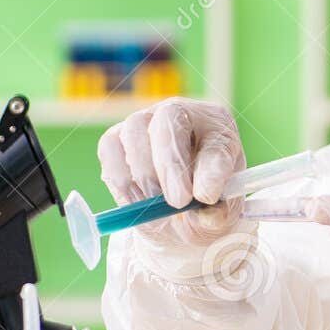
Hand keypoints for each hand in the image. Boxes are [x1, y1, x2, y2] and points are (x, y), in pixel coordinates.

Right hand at [97, 98, 246, 253]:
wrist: (177, 214)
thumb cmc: (203, 205)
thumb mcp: (220, 213)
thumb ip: (217, 211)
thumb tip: (203, 197)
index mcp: (217, 128)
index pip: (216, 139)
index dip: (210, 169)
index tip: (207, 197)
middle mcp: (179, 114)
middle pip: (168, 119)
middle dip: (171, 165)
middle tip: (178, 202)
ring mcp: (144, 121)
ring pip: (134, 130)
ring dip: (143, 173)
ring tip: (155, 205)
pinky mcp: (116, 137)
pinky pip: (109, 148)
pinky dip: (120, 178)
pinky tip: (135, 202)